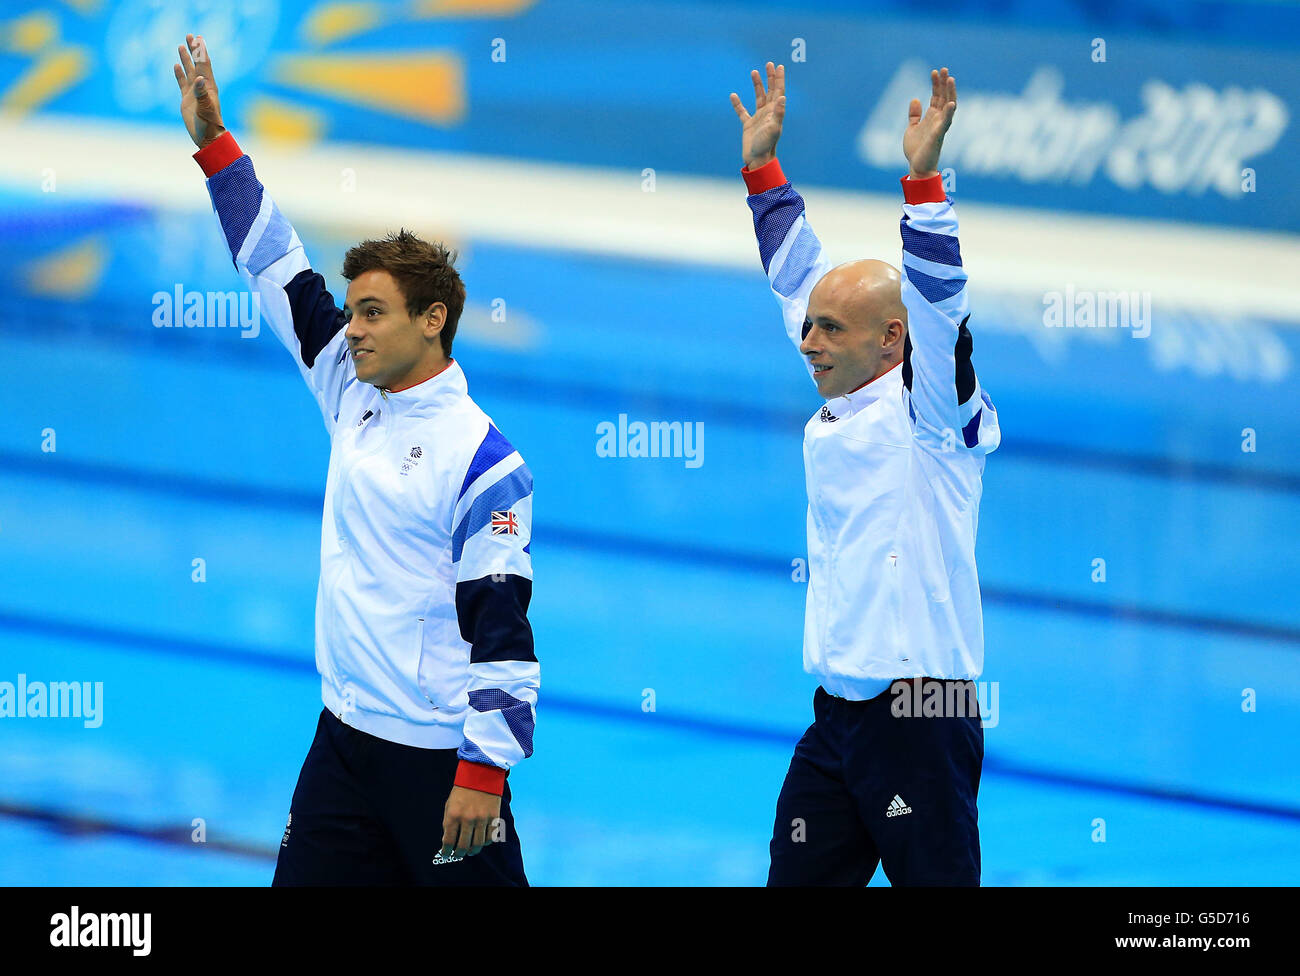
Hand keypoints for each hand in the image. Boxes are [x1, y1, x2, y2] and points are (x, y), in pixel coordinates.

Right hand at [174, 33, 225, 148]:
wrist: (207, 137)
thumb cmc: (209, 124)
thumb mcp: (205, 108)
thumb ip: (201, 93)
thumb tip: (199, 78)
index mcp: (208, 86)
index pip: (204, 64)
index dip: (201, 51)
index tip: (198, 37)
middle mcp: (202, 87)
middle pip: (197, 64)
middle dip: (194, 50)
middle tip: (190, 35)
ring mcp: (194, 92)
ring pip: (189, 71)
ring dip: (186, 58)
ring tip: (181, 46)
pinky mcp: (187, 99)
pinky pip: (182, 83)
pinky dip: (179, 74)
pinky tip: (176, 66)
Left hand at [441, 785, 501, 858]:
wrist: (481, 774)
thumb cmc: (462, 790)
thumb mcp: (449, 805)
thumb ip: (448, 823)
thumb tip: (448, 841)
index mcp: (453, 815)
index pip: (448, 841)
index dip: (446, 851)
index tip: (446, 853)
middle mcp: (467, 819)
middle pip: (464, 846)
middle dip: (459, 853)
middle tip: (458, 854)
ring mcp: (482, 819)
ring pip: (478, 845)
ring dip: (473, 850)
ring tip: (471, 850)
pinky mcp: (494, 817)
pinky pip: (490, 837)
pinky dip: (486, 842)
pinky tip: (482, 841)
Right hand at [729, 62, 784, 169]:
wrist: (757, 159)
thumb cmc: (767, 145)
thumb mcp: (774, 128)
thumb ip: (779, 113)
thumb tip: (782, 97)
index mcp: (775, 112)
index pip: (779, 92)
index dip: (779, 79)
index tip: (779, 66)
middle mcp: (768, 113)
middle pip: (770, 91)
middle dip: (770, 78)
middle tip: (769, 64)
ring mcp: (758, 118)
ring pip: (758, 97)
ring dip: (757, 85)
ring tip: (754, 72)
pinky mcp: (748, 125)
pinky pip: (742, 112)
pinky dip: (737, 104)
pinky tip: (733, 96)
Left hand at [903, 67, 955, 179]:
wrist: (917, 167)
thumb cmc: (916, 150)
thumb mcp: (912, 128)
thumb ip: (914, 114)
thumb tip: (915, 98)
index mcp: (932, 117)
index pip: (936, 96)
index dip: (936, 84)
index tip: (934, 71)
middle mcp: (938, 119)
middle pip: (944, 97)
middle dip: (944, 83)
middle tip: (944, 69)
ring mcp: (940, 127)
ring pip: (948, 106)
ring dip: (950, 93)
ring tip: (950, 79)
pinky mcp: (938, 136)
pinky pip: (945, 123)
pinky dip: (949, 113)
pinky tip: (951, 103)